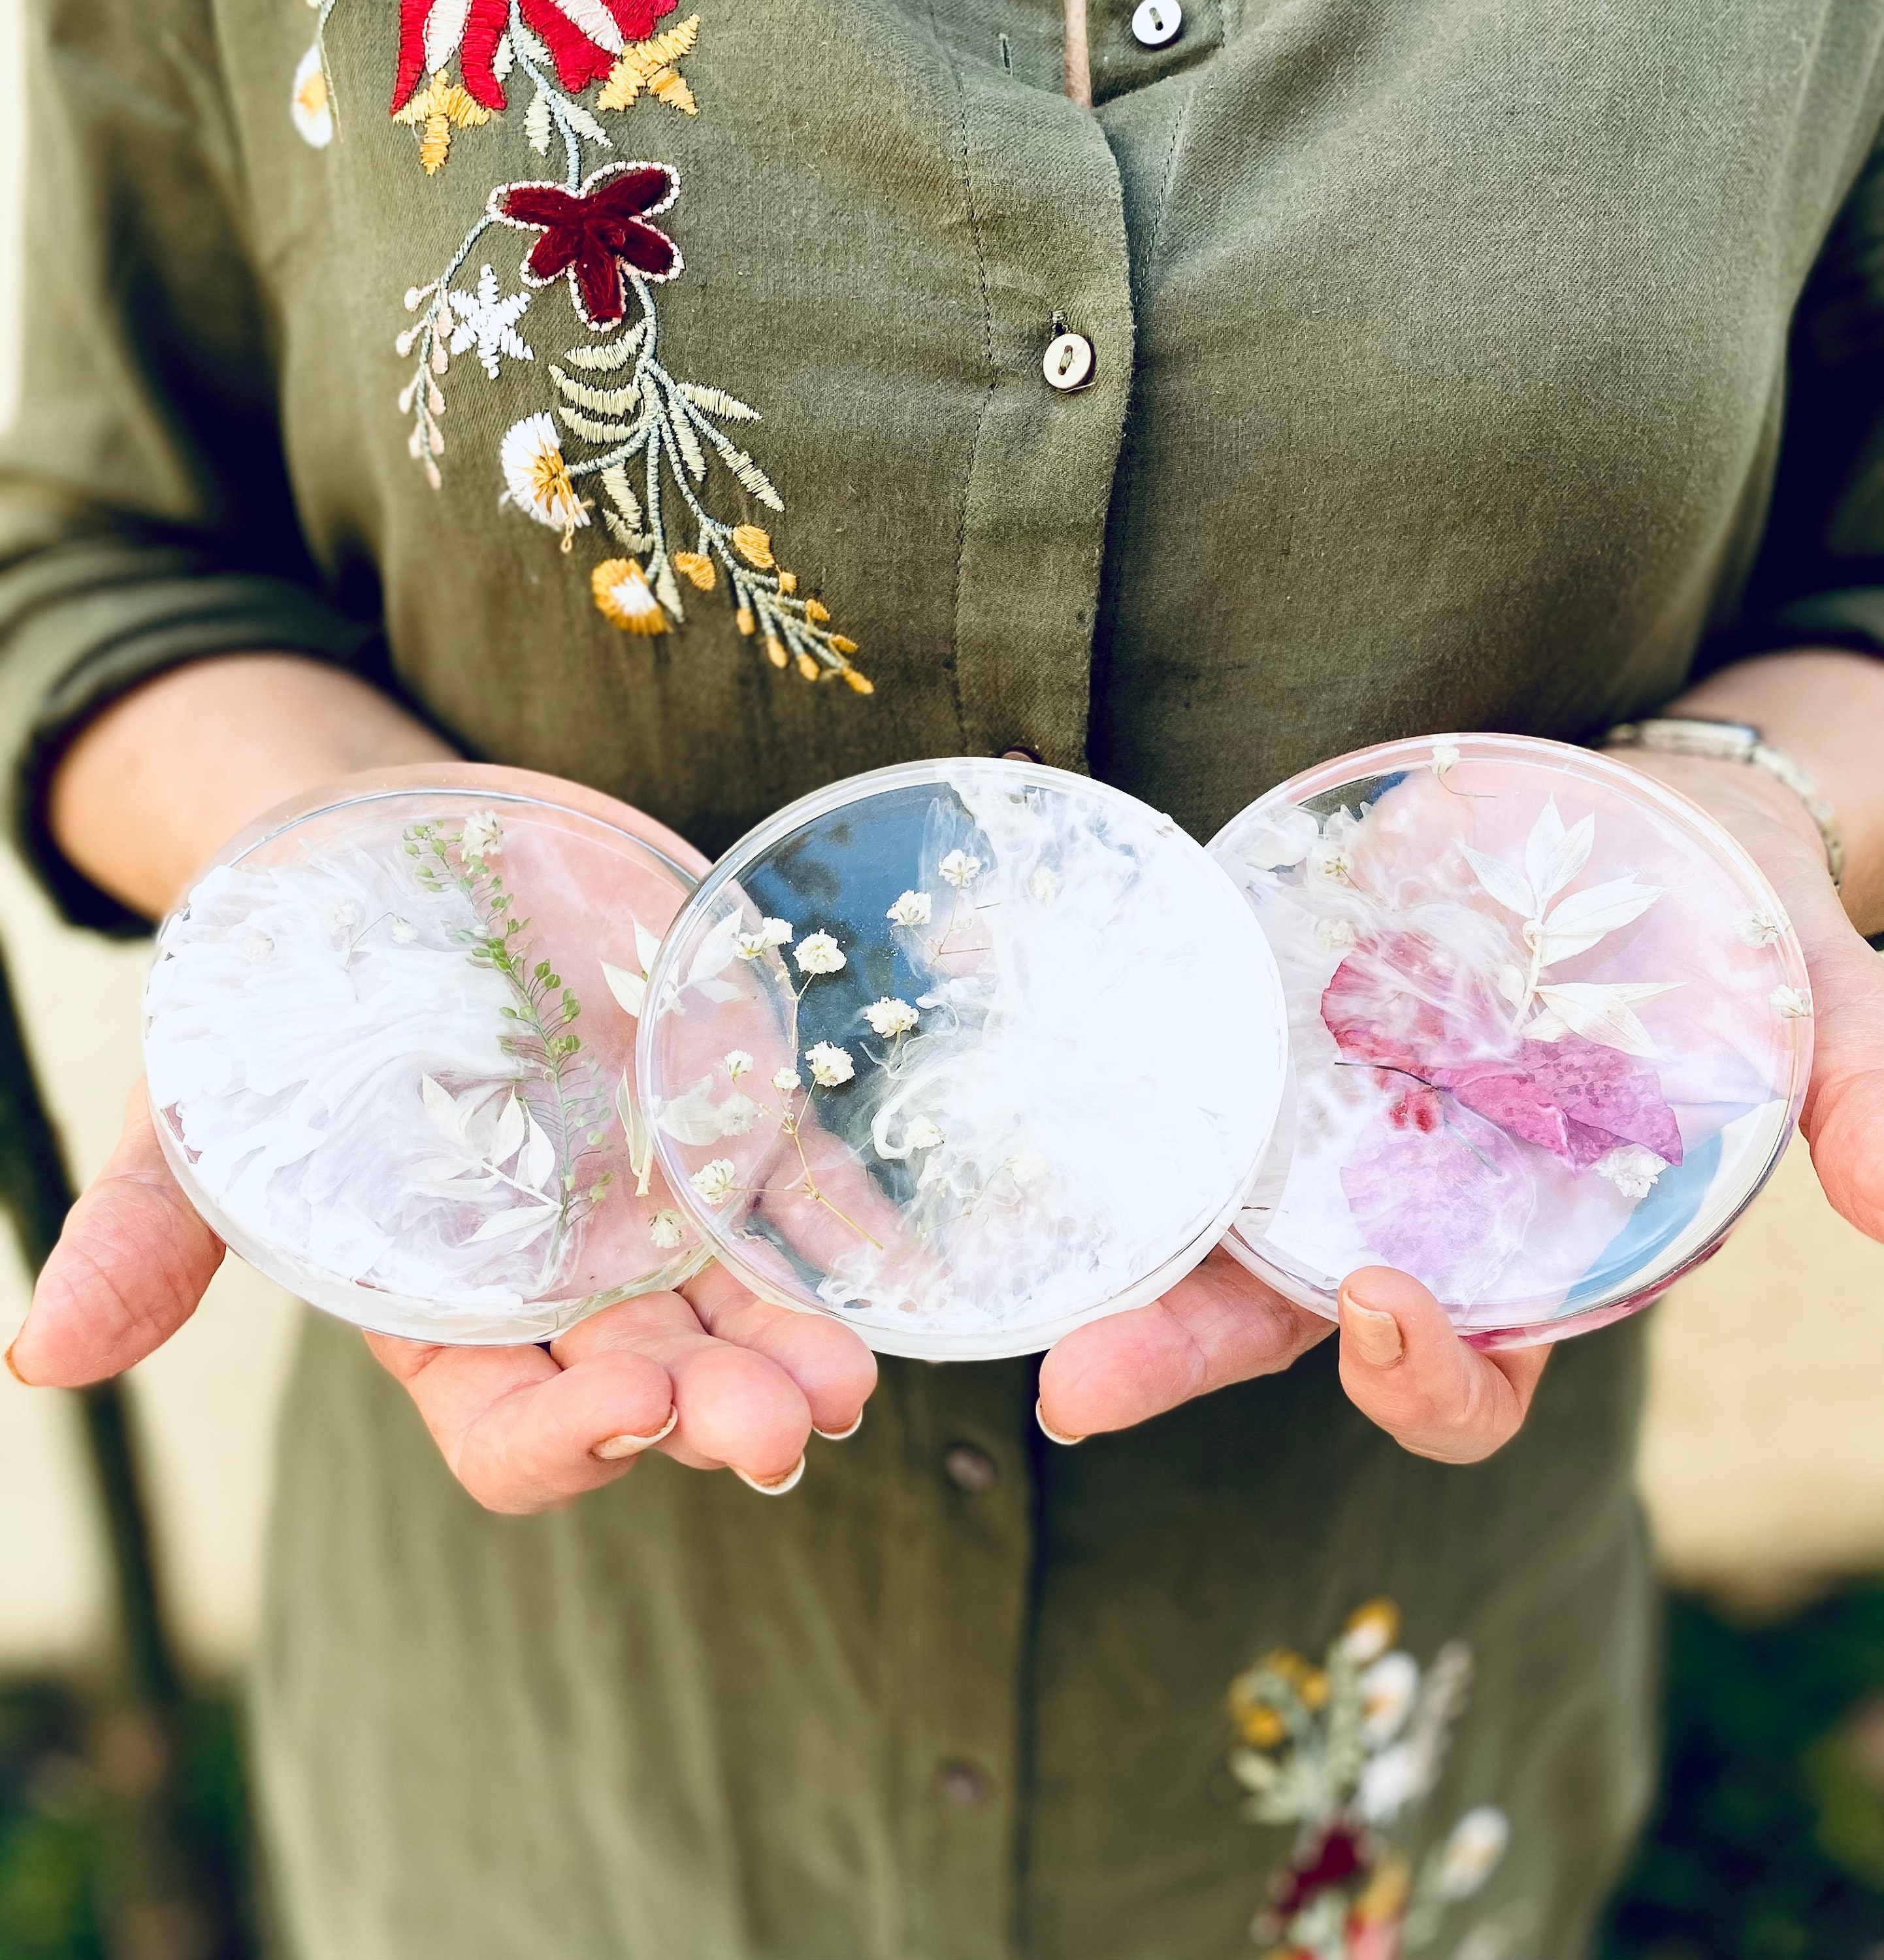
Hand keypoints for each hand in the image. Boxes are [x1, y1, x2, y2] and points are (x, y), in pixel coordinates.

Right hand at [9, 1084, 876, 1512]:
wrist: (378, 869)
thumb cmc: (275, 1010)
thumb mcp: (202, 1114)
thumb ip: (155, 1232)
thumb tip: (41, 1360)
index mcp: (445, 1311)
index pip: (508, 1429)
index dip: (565, 1444)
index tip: (623, 1411)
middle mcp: (567, 1280)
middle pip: (652, 1378)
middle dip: (714, 1411)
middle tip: (782, 1425)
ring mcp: (655, 1200)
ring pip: (738, 1301)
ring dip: (798, 1344)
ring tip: (851, 1376)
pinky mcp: (719, 1112)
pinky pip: (800, 1184)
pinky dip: (849, 1224)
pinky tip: (905, 1268)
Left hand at [1042, 659, 1883, 1464]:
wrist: (1646, 824)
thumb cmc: (1733, 939)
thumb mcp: (1815, 1005)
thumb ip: (1856, 1091)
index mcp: (1516, 1257)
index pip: (1455, 1375)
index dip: (1419, 1379)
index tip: (1389, 1308)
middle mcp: (1386, 1206)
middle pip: (1268, 1318)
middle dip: (1175, 1354)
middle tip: (1079, 1384)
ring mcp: (1302, 1117)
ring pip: (1182, 1205)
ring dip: (1091, 1227)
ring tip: (990, 1229)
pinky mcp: (1251, 1022)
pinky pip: (1154, 1058)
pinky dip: (1078, 1040)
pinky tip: (987, 983)